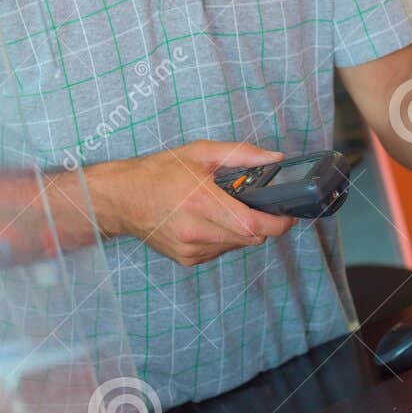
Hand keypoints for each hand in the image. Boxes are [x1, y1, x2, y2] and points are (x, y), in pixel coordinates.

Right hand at [86, 140, 296, 266]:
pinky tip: (211, 220)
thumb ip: (241, 154)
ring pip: (237, 245)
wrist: (122, 198)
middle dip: (263, 224)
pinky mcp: (187, 259)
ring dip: (243, 230)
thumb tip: (275, 158)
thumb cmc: (159, 172)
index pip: (252, 225)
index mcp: (201, 201)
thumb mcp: (201, 152)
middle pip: (250, 238)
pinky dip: (225, 237)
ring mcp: (190, 249)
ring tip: (228, 209)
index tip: (289, 215)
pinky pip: (220, 251)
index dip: (277, 223)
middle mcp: (195, 230)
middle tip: (260, 205)